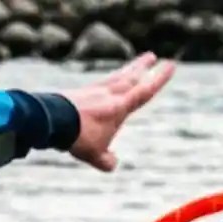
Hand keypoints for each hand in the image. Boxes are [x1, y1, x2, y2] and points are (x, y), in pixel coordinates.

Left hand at [61, 52, 175, 171]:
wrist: (51, 120)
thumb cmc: (77, 137)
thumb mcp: (95, 155)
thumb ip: (107, 161)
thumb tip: (112, 164)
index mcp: (120, 107)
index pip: (145, 90)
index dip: (160, 78)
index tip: (170, 64)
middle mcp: (110, 94)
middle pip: (131, 77)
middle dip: (143, 67)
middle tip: (152, 56)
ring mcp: (95, 90)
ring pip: (117, 76)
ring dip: (128, 69)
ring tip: (136, 64)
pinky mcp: (82, 91)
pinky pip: (102, 82)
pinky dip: (110, 80)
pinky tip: (109, 82)